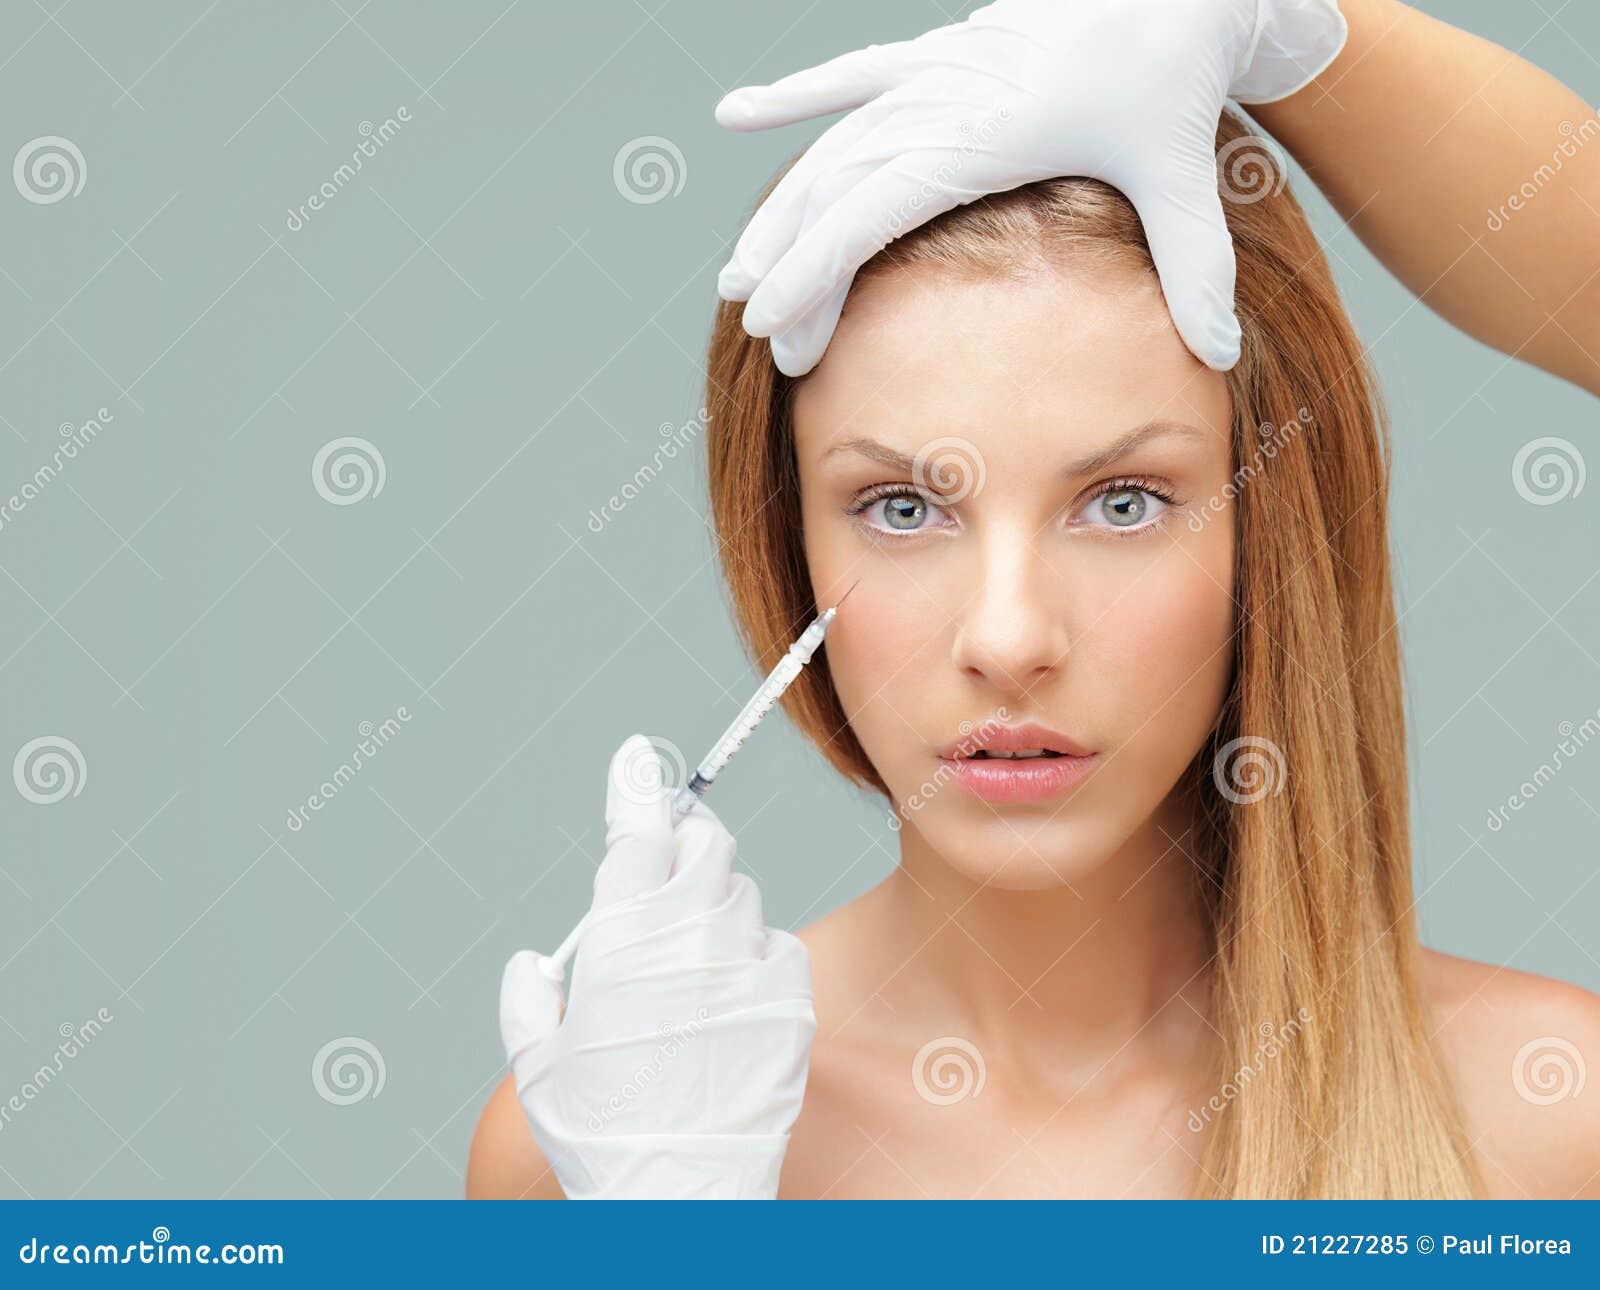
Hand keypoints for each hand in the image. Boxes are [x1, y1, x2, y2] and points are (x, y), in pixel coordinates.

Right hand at [498, 734, 815, 1198]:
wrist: (681, 1194)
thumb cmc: (600, 1133)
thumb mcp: (538, 1064)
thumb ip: (528, 997)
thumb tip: (534, 963)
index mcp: (622, 936)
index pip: (636, 830)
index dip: (635, 785)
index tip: (637, 757)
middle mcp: (690, 932)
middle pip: (705, 843)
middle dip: (684, 846)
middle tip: (668, 873)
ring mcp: (747, 959)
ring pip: (742, 893)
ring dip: (717, 908)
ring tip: (692, 969)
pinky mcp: (791, 993)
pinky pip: (778, 944)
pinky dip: (756, 957)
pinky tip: (731, 999)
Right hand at [714, 0, 1346, 375]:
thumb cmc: (1180, 67)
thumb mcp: (1188, 171)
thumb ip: (1198, 270)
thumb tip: (1220, 356)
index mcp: (985, 129)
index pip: (870, 212)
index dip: (812, 273)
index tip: (774, 329)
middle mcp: (943, 96)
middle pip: (837, 187)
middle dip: (790, 263)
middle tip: (760, 334)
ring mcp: (936, 68)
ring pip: (833, 141)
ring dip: (783, 207)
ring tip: (740, 273)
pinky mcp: (942, 52)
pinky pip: (852, 76)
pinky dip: (797, 98)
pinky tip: (736, 115)